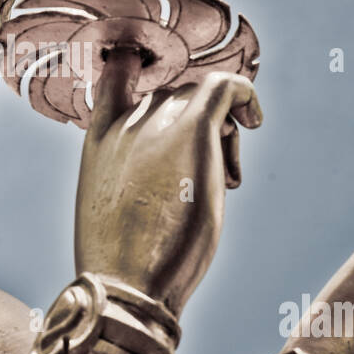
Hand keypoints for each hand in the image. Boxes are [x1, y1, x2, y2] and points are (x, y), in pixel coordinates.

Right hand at [74, 49, 259, 315]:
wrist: (124, 285)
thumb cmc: (120, 263)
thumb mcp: (109, 206)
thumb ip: (128, 173)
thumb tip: (156, 179)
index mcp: (97, 139)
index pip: (116, 72)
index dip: (145, 68)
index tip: (171, 101)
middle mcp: (125, 121)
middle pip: (172, 93)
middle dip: (196, 125)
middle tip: (209, 174)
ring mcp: (156, 121)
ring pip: (201, 97)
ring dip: (220, 132)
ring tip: (222, 180)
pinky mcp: (192, 129)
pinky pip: (227, 88)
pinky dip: (246, 96)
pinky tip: (255, 121)